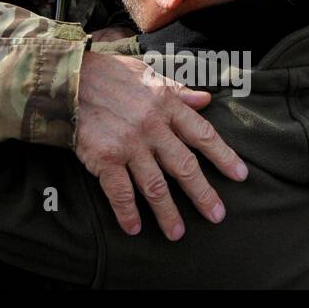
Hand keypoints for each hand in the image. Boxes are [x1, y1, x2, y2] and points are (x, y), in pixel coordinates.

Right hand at [75, 52, 247, 239]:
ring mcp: (129, 145)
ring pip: (156, 187)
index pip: (203, 134)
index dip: (224, 156)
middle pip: (185, 167)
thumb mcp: (148, 74)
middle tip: (217, 215)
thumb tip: (206, 100)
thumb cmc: (108, 74)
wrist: (68, 78)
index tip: (240, 175)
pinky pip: (120, 193)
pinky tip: (134, 228)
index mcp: (166, 105)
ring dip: (168, 213)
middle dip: (203, 194)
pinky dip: (128, 213)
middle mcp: (152, 127)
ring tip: (177, 233)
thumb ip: (178, 90)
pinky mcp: (105, 158)